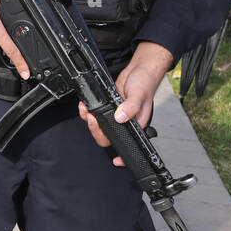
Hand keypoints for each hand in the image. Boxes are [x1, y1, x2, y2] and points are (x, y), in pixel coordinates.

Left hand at [77, 41, 174, 165]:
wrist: (140, 69)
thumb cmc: (145, 83)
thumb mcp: (138, 94)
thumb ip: (130, 107)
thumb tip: (120, 118)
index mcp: (137, 125)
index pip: (129, 144)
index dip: (123, 155)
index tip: (116, 160)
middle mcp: (126, 123)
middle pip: (108, 137)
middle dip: (96, 130)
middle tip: (92, 119)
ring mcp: (116, 115)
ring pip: (100, 126)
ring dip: (90, 120)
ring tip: (86, 110)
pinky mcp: (109, 107)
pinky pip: (97, 114)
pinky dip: (89, 111)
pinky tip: (86, 105)